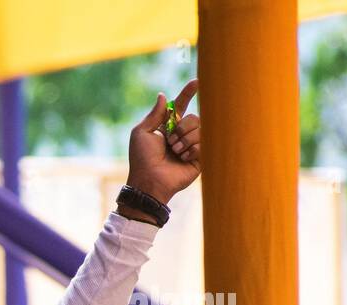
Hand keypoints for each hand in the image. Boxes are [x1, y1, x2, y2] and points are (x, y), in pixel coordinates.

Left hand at [124, 80, 200, 207]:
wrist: (150, 180)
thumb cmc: (142, 159)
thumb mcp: (141, 133)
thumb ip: (154, 114)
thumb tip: (162, 95)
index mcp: (168, 127)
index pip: (181, 106)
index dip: (188, 93)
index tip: (196, 82)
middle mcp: (182, 135)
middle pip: (194, 118)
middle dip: (182, 127)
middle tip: (170, 142)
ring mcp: (192, 146)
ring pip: (200, 130)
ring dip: (185, 140)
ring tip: (175, 152)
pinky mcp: (201, 158)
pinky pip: (204, 144)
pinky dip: (192, 150)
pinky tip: (183, 159)